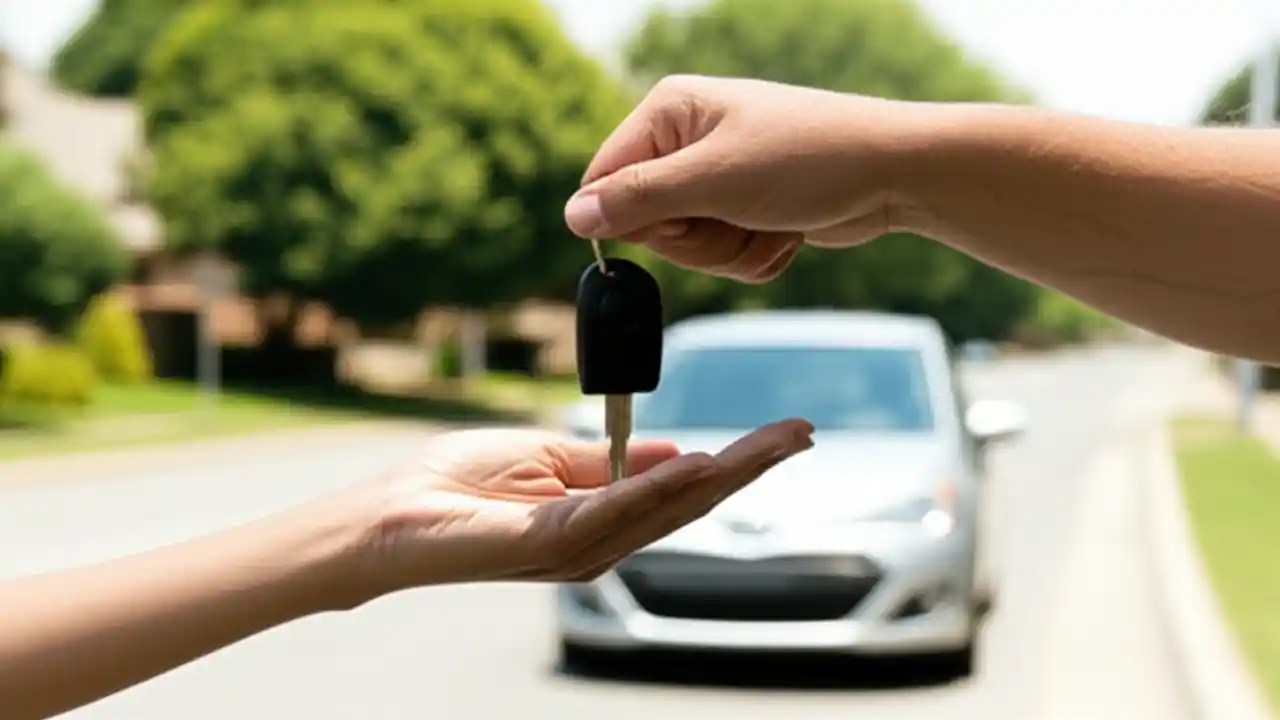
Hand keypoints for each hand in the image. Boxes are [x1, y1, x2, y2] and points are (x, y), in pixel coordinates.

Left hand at [353, 419, 813, 592]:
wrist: (388, 515)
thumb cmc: (456, 482)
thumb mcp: (546, 455)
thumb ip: (608, 459)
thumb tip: (672, 450)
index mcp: (600, 516)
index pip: (683, 488)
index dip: (736, 461)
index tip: (785, 433)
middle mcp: (600, 541)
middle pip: (691, 502)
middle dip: (749, 468)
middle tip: (802, 433)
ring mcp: (577, 548)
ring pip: (667, 508)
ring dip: (725, 474)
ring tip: (773, 443)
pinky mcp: (547, 544)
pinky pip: (614, 512)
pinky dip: (660, 487)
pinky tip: (699, 463)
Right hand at [563, 75, 919, 281]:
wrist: (894, 174)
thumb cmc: (808, 159)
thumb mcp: (713, 180)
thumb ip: (638, 200)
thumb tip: (574, 216)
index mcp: (668, 112)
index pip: (605, 182)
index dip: (634, 220)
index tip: (681, 219)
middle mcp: (687, 142)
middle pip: (647, 226)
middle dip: (698, 240)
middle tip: (739, 214)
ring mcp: (718, 179)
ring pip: (688, 251)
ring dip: (732, 251)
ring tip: (770, 219)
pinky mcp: (745, 210)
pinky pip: (725, 258)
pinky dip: (757, 256)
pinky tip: (787, 230)